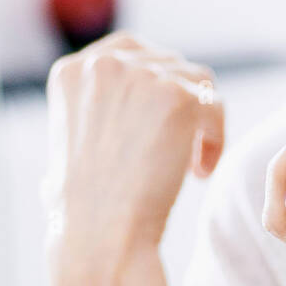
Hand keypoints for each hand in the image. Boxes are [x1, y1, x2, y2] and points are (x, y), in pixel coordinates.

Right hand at [42, 31, 223, 285]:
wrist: (101, 234)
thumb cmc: (82, 210)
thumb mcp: (69, 144)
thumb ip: (94, 110)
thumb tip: (128, 111)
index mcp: (72, 71)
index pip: (130, 51)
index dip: (154, 83)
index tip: (161, 120)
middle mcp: (104, 64)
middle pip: (168, 63)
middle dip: (180, 103)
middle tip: (179, 151)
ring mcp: (142, 76)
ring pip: (198, 84)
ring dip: (199, 122)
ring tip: (190, 166)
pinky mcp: (179, 97)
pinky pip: (215, 108)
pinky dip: (214, 140)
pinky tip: (199, 173)